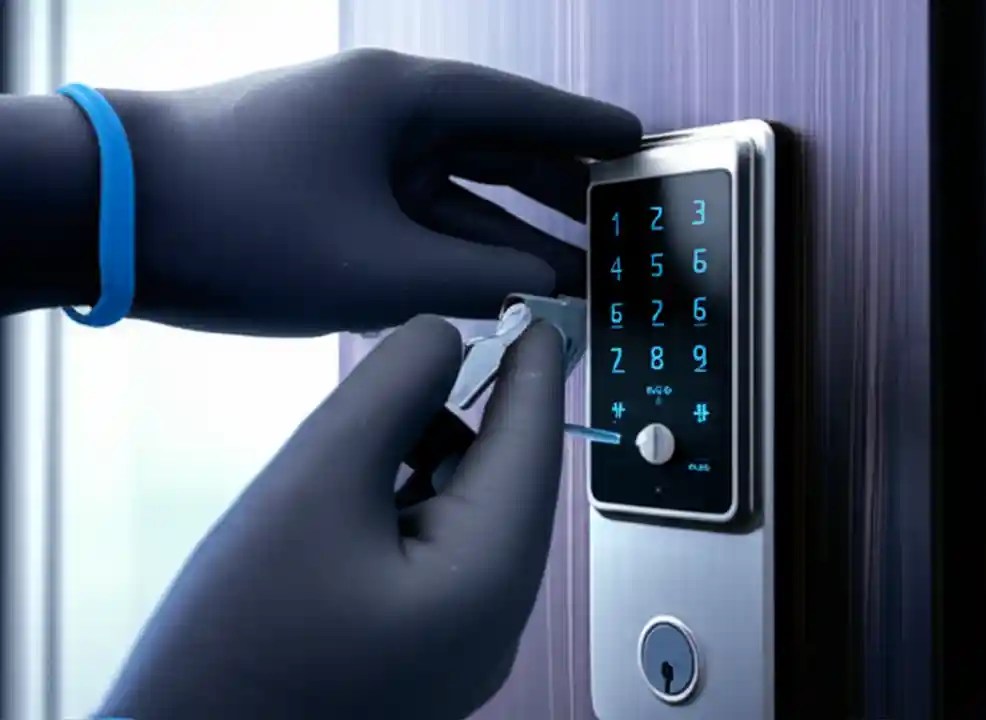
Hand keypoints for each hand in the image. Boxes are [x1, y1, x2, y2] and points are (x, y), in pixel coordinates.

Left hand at [98, 49, 639, 334]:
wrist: (105, 214)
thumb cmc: (238, 224)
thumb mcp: (374, 268)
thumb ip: (476, 283)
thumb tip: (544, 290)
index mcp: (403, 102)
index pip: (522, 110)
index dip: (586, 131)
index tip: (638, 143)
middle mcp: (381, 115)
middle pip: (495, 146)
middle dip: (558, 191)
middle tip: (615, 225)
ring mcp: (347, 151)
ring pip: (452, 190)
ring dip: (508, 231)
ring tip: (569, 270)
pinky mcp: (318, 190)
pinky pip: (409, 215)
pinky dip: (452, 247)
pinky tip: (488, 280)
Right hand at [99, 315, 567, 718]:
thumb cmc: (237, 649)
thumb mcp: (315, 488)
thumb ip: (390, 396)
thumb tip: (440, 337)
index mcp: (491, 580)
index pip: (535, 447)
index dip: (535, 371)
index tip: (536, 313)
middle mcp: (493, 620)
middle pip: (502, 483)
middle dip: (469, 412)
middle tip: (428, 352)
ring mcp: (456, 645)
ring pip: (463, 515)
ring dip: (425, 458)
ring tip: (363, 432)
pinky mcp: (417, 654)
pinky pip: (433, 554)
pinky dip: (403, 504)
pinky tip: (352, 489)